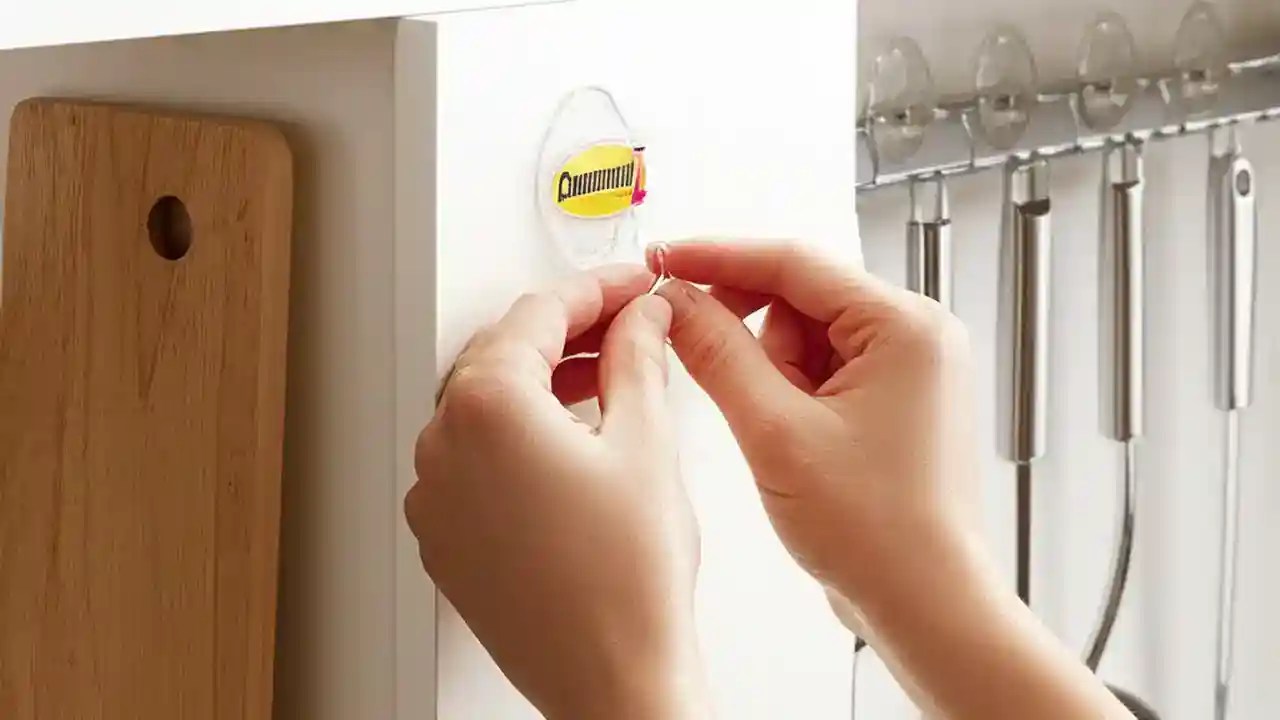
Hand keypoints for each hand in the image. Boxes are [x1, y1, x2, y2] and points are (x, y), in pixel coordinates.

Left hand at [406, 265, 707, 719]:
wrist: (613, 680)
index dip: (596, 289)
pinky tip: (570, 445)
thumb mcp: (647, 441)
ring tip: (606, 384)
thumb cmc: (629, 582)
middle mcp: (442, 446)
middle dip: (567, 333)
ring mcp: (435, 495)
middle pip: (504, 355)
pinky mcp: (444, 535)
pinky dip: (518, 438)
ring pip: (485, 407)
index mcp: (487, 407)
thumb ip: (637, 358)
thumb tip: (638, 317)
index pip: (540, 313)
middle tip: (626, 326)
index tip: (630, 286)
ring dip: (542, 384)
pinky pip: (473, 460)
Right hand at [652, 240, 1133, 719]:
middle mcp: (919, 335)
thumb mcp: (775, 433)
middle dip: (751, 331)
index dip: (718, 257)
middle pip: (802, 296)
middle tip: (708, 366)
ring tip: (777, 435)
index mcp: (904, 326)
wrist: (927, 605)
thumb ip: (718, 354)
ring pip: (810, 335)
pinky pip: (827, 369)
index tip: (663, 257)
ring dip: (773, 371)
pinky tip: (788, 437)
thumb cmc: (875, 532)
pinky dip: (792, 392)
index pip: (794, 263)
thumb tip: (677, 300)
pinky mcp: (899, 400)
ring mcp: (913, 368)